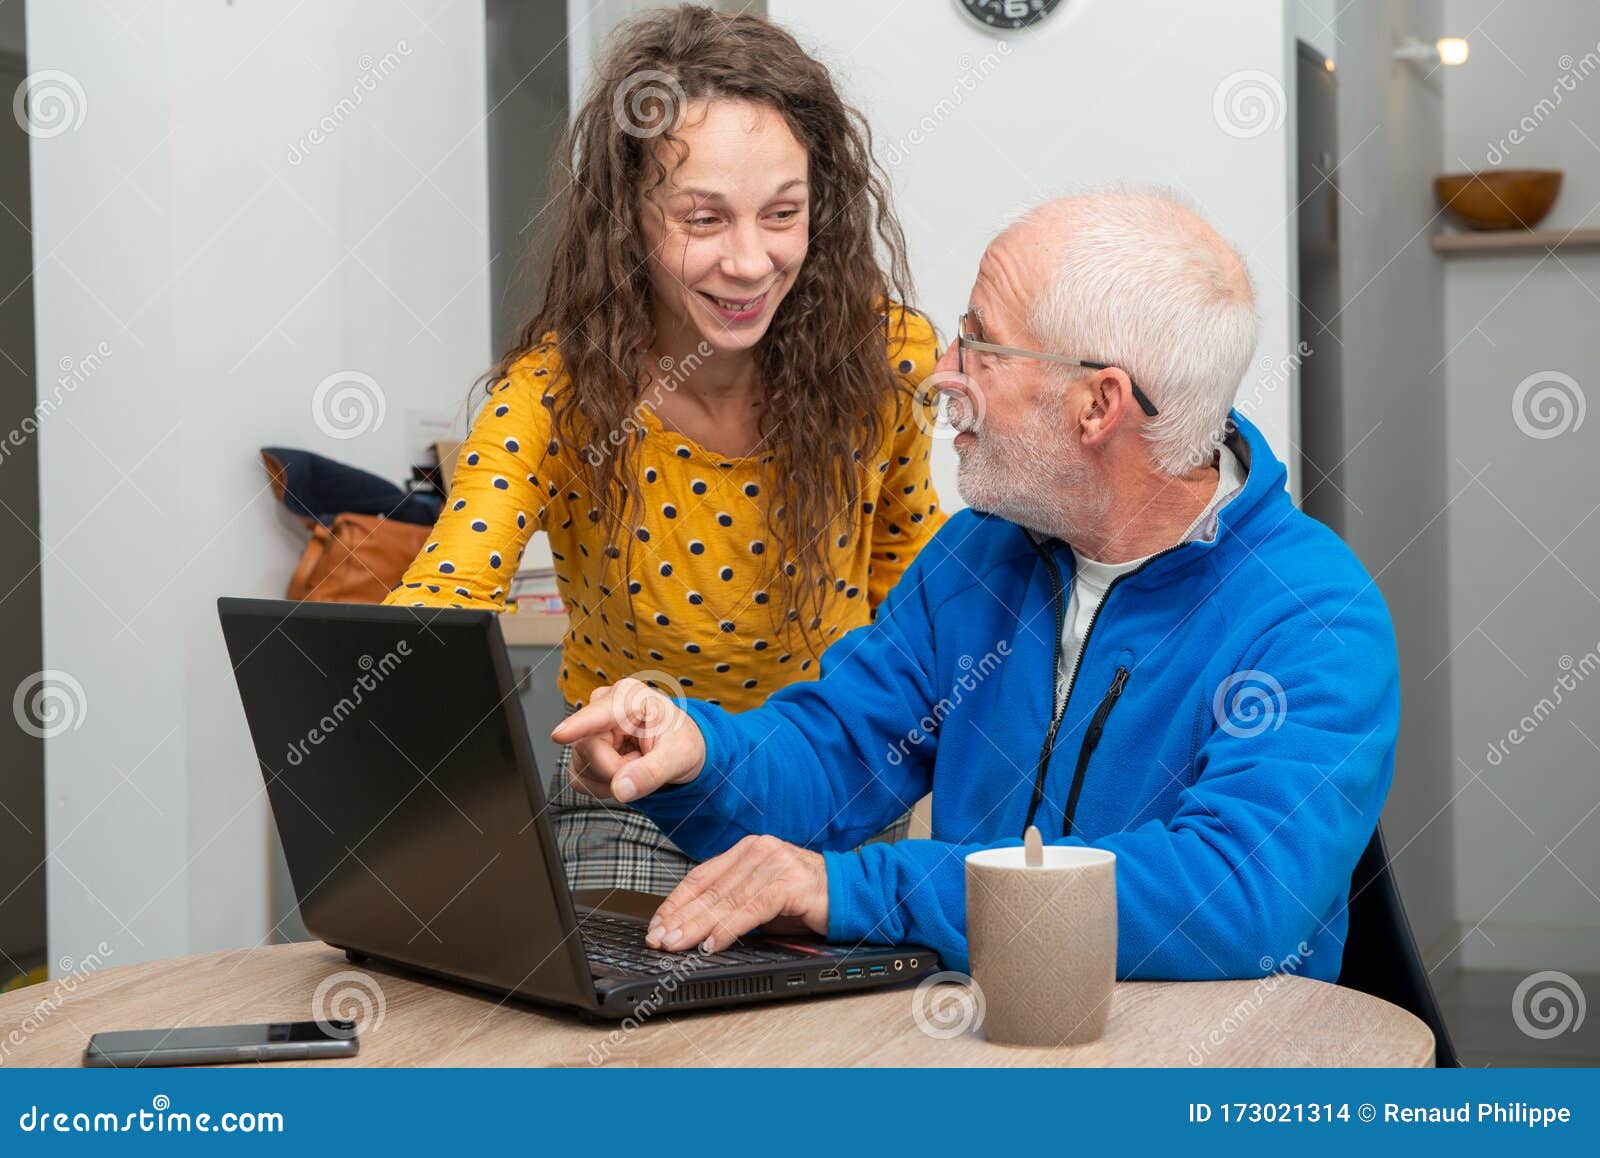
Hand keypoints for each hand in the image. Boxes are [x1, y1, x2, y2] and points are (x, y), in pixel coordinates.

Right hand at [550, 678, 705, 802]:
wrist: (678, 749)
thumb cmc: (680, 741)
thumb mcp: (680, 755)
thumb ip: (652, 772)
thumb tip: (621, 789)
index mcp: (629, 697)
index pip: (599, 714)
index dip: (578, 726)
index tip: (559, 735)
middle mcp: (603, 707)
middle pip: (589, 749)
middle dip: (616, 770)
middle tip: (644, 765)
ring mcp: (589, 729)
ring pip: (582, 767)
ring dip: (611, 780)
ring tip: (636, 765)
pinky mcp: (583, 752)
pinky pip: (580, 780)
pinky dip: (603, 787)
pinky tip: (622, 773)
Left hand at [645, 835, 827, 952]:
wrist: (855, 894)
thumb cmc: (809, 900)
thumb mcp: (763, 899)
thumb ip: (734, 904)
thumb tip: (694, 929)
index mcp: (748, 850)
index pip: (701, 876)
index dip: (675, 902)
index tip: (656, 925)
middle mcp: (759, 850)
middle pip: (709, 889)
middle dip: (679, 917)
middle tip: (657, 939)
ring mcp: (775, 863)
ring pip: (725, 899)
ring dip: (696, 926)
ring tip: (675, 944)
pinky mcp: (790, 883)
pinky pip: (751, 909)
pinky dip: (728, 929)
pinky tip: (712, 943)